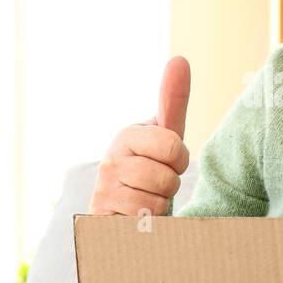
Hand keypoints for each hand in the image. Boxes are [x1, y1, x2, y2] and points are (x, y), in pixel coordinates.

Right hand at [89, 56, 191, 215]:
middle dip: (170, 185)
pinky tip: (137, 218)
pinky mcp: (102, 220)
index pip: (173, 147)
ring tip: (148, 200)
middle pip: (167, 177)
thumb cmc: (150, 169)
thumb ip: (173, 101)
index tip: (168, 161)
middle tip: (158, 184)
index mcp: (127, 136)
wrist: (124, 213)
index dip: (180, 160)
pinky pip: (142, 223)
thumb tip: (179, 58)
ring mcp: (103, 191)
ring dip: (160, 206)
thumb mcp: (166, 136)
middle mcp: (110, 160)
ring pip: (156, 202)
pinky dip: (148, 224)